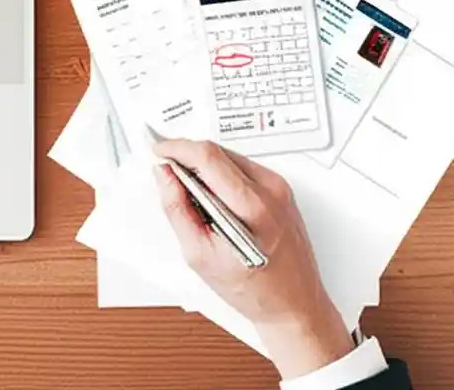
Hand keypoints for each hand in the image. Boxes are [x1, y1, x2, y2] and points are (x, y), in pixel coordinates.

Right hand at [153, 139, 352, 378]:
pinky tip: (214, 200)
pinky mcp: (282, 190)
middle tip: (168, 174)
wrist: (294, 304)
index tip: (160, 151)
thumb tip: (165, 178)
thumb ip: (178, 210)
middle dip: (187, 157)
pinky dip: (222, 177)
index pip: (208, 157)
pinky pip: (243, 169)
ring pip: (230, 158)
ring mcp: (280, 188)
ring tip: (191, 195)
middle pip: (218, 153)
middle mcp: (271, 191)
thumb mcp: (201, 255)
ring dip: (205, 167)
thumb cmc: (255, 290)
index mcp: (253, 207)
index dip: (177, 148)